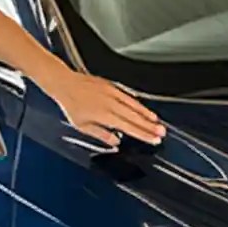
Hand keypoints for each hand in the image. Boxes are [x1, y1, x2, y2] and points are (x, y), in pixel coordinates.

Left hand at [46, 71, 165, 147]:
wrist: (66, 83)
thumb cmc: (71, 104)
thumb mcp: (82, 125)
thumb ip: (101, 134)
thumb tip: (115, 142)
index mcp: (105, 115)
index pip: (129, 127)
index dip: (143, 134)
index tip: (153, 139)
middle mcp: (111, 104)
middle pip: (135, 117)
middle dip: (150, 126)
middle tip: (161, 133)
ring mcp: (113, 93)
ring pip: (134, 106)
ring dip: (147, 115)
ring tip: (157, 122)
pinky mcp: (112, 86)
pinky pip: (129, 97)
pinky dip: (138, 104)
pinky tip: (144, 109)